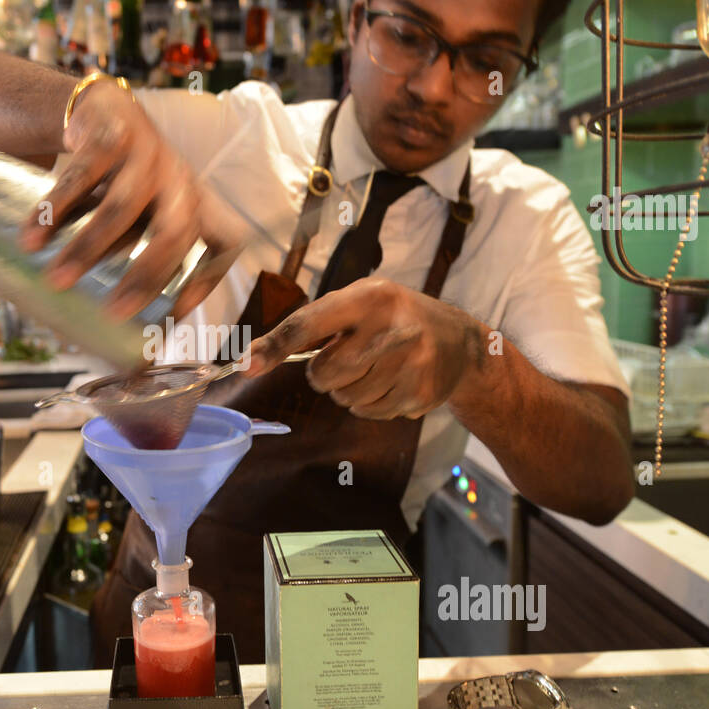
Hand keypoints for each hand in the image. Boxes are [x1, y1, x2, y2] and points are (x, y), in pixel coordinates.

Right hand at [18, 80, 244, 321]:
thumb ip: (136, 251)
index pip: (223, 242)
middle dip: (145, 277)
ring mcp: (147, 154)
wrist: (100, 110)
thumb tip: (108, 322)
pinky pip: (80, 178)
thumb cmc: (121, 179)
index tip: (175, 315)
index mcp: (194, 203)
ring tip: (56, 280)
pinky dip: (53, 211)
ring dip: (86, 248)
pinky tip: (31, 238)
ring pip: (121, 208)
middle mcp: (179, 180)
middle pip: (175, 233)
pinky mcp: (110, 135)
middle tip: (112, 313)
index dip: (208, 280)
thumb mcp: (143, 212)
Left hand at [241, 278, 484, 419]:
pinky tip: (393, 382)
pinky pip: (369, 412)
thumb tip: (252, 359)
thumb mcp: (363, 303)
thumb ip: (315, 325)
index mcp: (370, 296)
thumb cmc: (394, 319)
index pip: (310, 323)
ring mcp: (411, 363)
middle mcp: (393, 327)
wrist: (461, 342)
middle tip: (347, 360)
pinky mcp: (420, 393)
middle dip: (326, 374)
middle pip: (325, 372)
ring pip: (346, 397)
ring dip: (350, 390)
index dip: (275, 346)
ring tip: (376, 369)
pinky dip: (371, 403)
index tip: (246, 366)